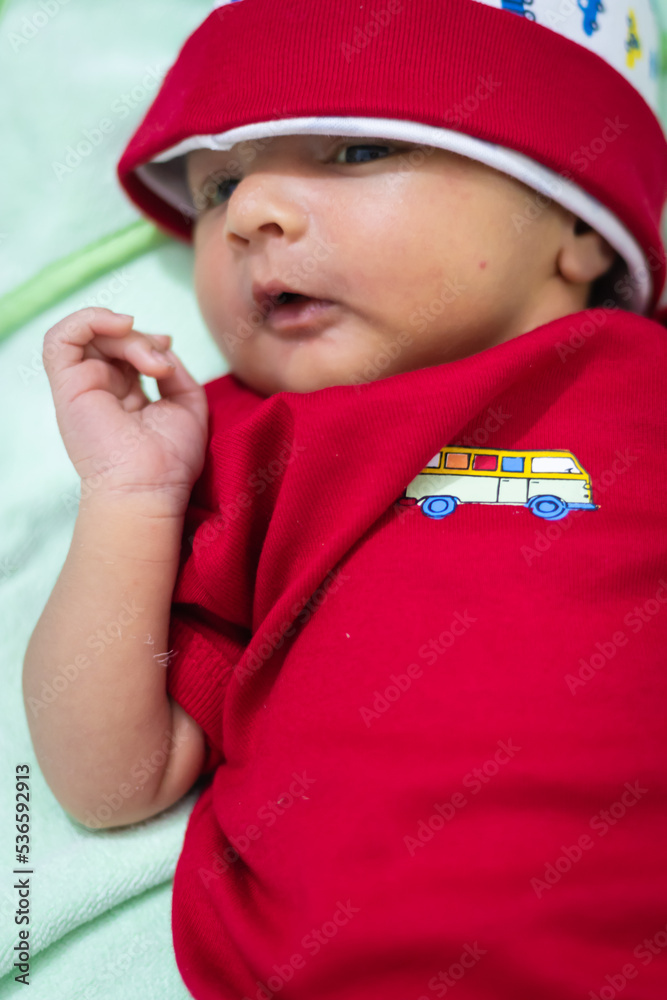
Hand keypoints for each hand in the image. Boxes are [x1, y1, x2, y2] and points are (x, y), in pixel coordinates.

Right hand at [43, 307, 208, 513]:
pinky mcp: (67, 387)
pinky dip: (89, 319)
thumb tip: (161, 345)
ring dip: (127, 337)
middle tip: (162, 364)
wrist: (150, 486)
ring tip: (150, 360)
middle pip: (113, 340)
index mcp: (125, 397)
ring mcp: (81, 388)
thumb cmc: (171, 459)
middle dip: (142, 340)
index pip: (127, 350)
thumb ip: (173, 369)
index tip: (168, 347)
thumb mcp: (187, 403)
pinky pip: (60, 338)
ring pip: (93, 335)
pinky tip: (121, 326)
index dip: (147, 339)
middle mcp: (100, 390)